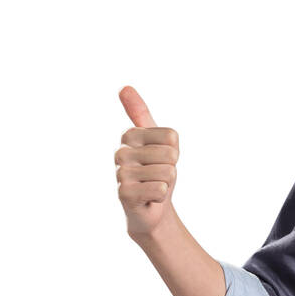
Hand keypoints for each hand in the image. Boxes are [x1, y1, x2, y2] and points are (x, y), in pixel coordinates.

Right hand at [116, 85, 179, 239]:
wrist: (149, 208)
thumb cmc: (155, 171)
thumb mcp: (156, 140)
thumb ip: (141, 114)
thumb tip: (124, 87)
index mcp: (130, 135)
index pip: (171, 136)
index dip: (174, 151)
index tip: (160, 159)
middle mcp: (120, 152)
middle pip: (171, 154)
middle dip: (172, 169)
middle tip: (157, 176)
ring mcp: (120, 173)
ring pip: (167, 172)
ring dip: (167, 184)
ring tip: (153, 186)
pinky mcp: (123, 194)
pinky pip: (161, 189)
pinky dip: (161, 196)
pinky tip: (149, 198)